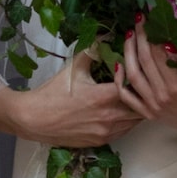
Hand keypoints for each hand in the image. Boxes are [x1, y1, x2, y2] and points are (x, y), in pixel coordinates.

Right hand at [0, 51, 141, 146]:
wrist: (33, 120)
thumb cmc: (52, 93)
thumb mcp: (73, 69)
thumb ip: (91, 52)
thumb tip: (104, 36)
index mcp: (103, 96)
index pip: (134, 86)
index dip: (139, 78)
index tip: (140, 71)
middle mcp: (108, 117)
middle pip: (139, 107)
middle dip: (142, 96)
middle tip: (143, 85)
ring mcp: (105, 132)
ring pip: (134, 122)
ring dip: (137, 110)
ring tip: (136, 98)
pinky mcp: (100, 141)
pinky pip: (123, 132)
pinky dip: (127, 122)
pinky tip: (123, 113)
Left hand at [114, 24, 176, 140]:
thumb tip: (168, 39)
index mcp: (176, 85)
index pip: (157, 53)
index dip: (151, 34)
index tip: (150, 19)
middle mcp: (161, 96)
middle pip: (143, 60)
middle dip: (139, 37)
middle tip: (138, 21)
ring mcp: (152, 106)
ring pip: (132, 75)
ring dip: (128, 53)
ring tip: (129, 36)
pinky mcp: (147, 113)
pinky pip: (127, 97)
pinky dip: (119, 80)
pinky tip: (119, 64)